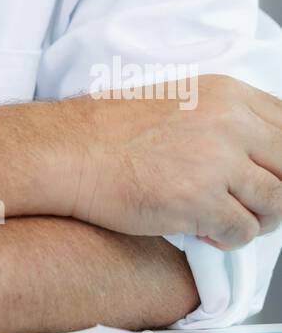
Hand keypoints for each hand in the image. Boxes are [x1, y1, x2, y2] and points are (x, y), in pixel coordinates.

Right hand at [59, 74, 281, 248]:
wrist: (70, 152)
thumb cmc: (114, 131)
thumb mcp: (182, 102)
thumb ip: (228, 119)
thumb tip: (266, 153)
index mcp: (228, 93)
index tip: (271, 176)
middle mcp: (229, 122)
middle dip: (276, 192)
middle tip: (250, 203)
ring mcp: (217, 161)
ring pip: (276, 203)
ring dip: (256, 219)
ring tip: (225, 218)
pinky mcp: (200, 201)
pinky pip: (243, 232)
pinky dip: (227, 239)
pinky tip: (202, 230)